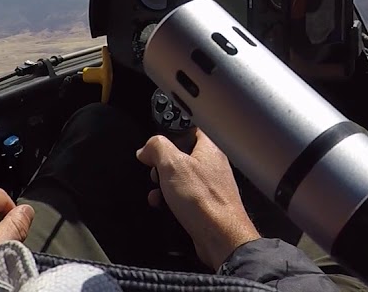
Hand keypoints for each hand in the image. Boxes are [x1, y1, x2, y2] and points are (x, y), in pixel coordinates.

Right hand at [137, 129, 259, 268]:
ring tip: (159, 192)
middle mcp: (212, 166)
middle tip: (157, 172)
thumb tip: (147, 147)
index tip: (155, 145)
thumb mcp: (173, 165)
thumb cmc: (204, 202)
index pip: (189, 129)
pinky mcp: (204, 204)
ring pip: (179, 178)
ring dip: (163, 185)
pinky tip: (164, 206)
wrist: (220, 237)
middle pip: (181, 155)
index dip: (169, 134)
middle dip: (162, 165)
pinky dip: (170, 200)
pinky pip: (183, 196)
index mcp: (209, 149)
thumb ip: (158, 148)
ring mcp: (209, 186)